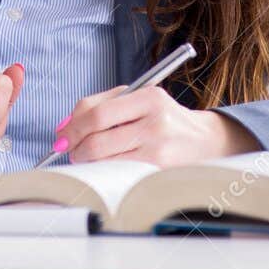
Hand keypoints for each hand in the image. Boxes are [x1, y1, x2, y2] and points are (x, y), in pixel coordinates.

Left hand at [52, 86, 259, 167]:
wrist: (206, 141)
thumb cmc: (165, 119)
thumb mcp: (139, 99)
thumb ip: (100, 105)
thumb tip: (63, 126)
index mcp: (149, 97)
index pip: (98, 112)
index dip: (73, 126)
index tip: (61, 134)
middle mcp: (156, 122)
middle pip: (98, 138)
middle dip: (75, 146)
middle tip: (69, 150)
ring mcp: (160, 149)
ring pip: (106, 159)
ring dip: (87, 160)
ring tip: (85, 157)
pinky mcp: (160, 171)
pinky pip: (120, 172)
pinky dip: (104, 170)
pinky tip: (103, 166)